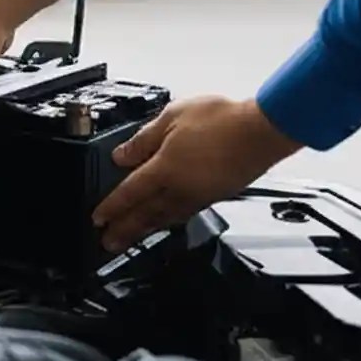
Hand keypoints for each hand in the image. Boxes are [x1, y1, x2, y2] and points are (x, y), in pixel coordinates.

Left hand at [92, 96, 302, 252]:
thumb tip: (121, 155)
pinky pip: (183, 214)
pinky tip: (166, 221)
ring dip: (144, 229)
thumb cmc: (222, 120)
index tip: (98, 219)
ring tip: (132, 239)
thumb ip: (144, 139)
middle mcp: (179, 188)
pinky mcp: (214, 196)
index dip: (111, 208)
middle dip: (124, 230)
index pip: (129, 194)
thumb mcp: (172, 117)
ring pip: (164, 218)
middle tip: (108, 243)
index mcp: (164, 169)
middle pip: (144, 214)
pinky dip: (168, 221)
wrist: (262, 132)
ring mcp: (198, 195)